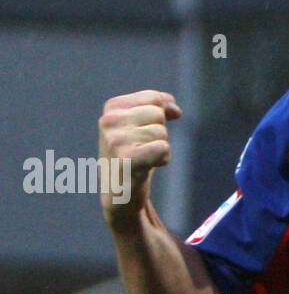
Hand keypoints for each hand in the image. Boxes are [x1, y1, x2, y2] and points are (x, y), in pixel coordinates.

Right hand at [98, 90, 180, 225]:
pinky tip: (147, 168)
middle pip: (158, 114)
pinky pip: (162, 148)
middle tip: (143, 149)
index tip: (148, 132)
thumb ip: (159, 108)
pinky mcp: (126, 159)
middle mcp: (109, 120)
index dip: (162, 115)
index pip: (154, 99)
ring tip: (143, 159)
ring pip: (161, 132)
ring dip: (160, 148)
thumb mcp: (142, 125)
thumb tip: (175, 110)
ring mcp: (115, 140)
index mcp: (112, 108)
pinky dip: (162, 159)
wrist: (121, 195)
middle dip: (159, 133)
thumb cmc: (135, 157)